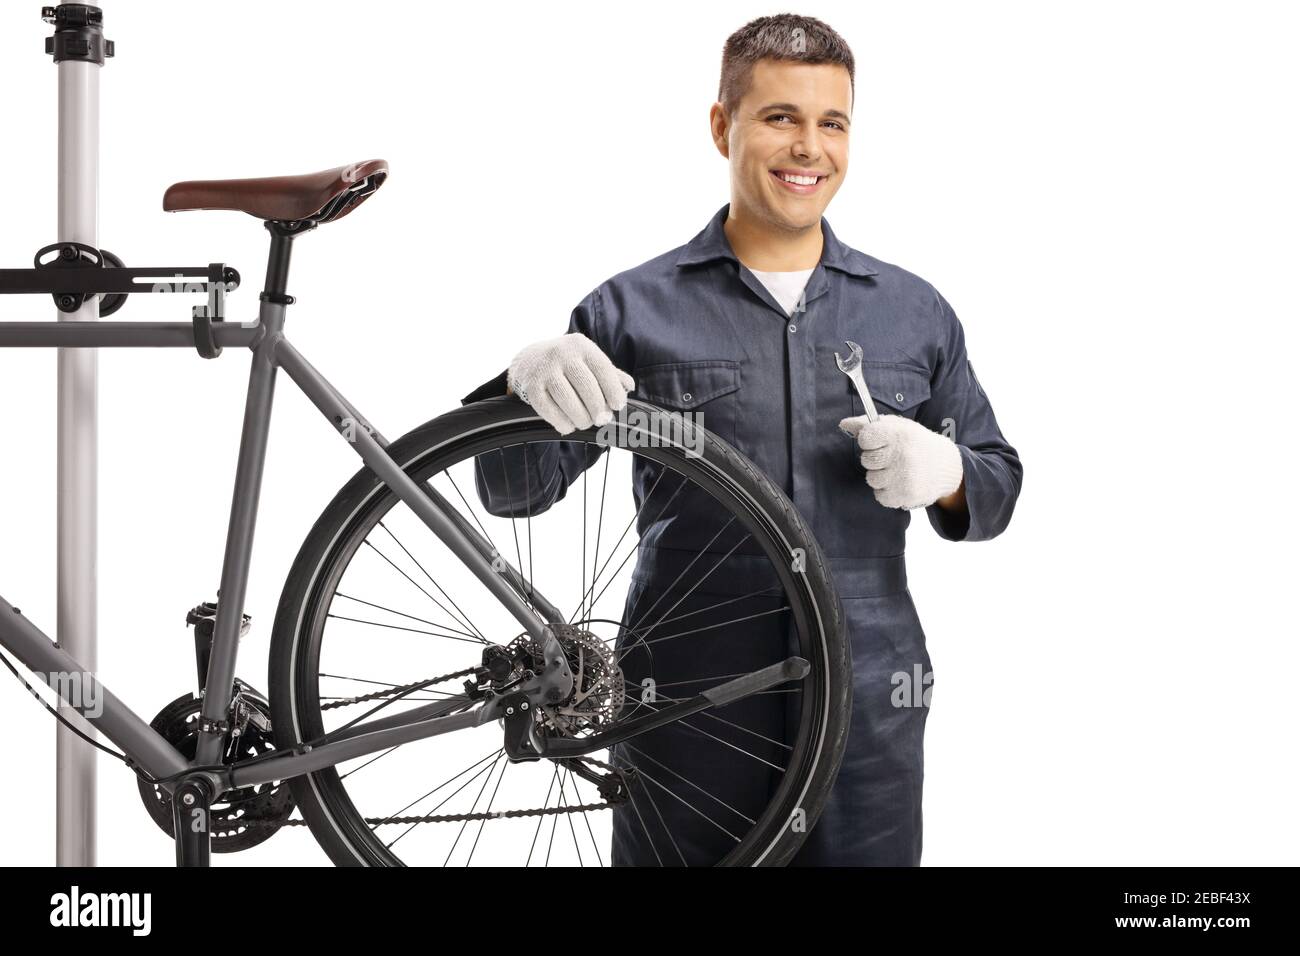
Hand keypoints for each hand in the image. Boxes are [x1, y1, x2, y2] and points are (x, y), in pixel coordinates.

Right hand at [508, 333, 635, 434]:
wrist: (528, 360)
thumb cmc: (566, 363)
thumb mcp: (587, 360)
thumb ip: (609, 373)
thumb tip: (628, 387)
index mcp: (581, 345)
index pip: (603, 368)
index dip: (613, 390)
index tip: (618, 406)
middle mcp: (562, 353)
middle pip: (586, 385)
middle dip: (598, 408)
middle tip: (602, 420)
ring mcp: (544, 369)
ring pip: (567, 398)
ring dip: (580, 417)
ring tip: (585, 423)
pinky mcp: (530, 386)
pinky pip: (548, 409)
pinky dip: (561, 421)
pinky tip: (568, 426)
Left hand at [839, 414, 963, 509]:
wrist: (946, 465)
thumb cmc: (916, 443)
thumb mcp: (896, 427)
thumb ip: (868, 424)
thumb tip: (844, 424)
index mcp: (899, 434)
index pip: (865, 437)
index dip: (869, 440)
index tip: (880, 442)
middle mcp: (902, 455)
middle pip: (867, 460)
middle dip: (875, 460)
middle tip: (892, 457)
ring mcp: (905, 476)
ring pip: (872, 480)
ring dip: (881, 477)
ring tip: (898, 471)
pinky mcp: (906, 495)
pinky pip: (880, 496)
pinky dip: (888, 492)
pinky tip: (901, 483)